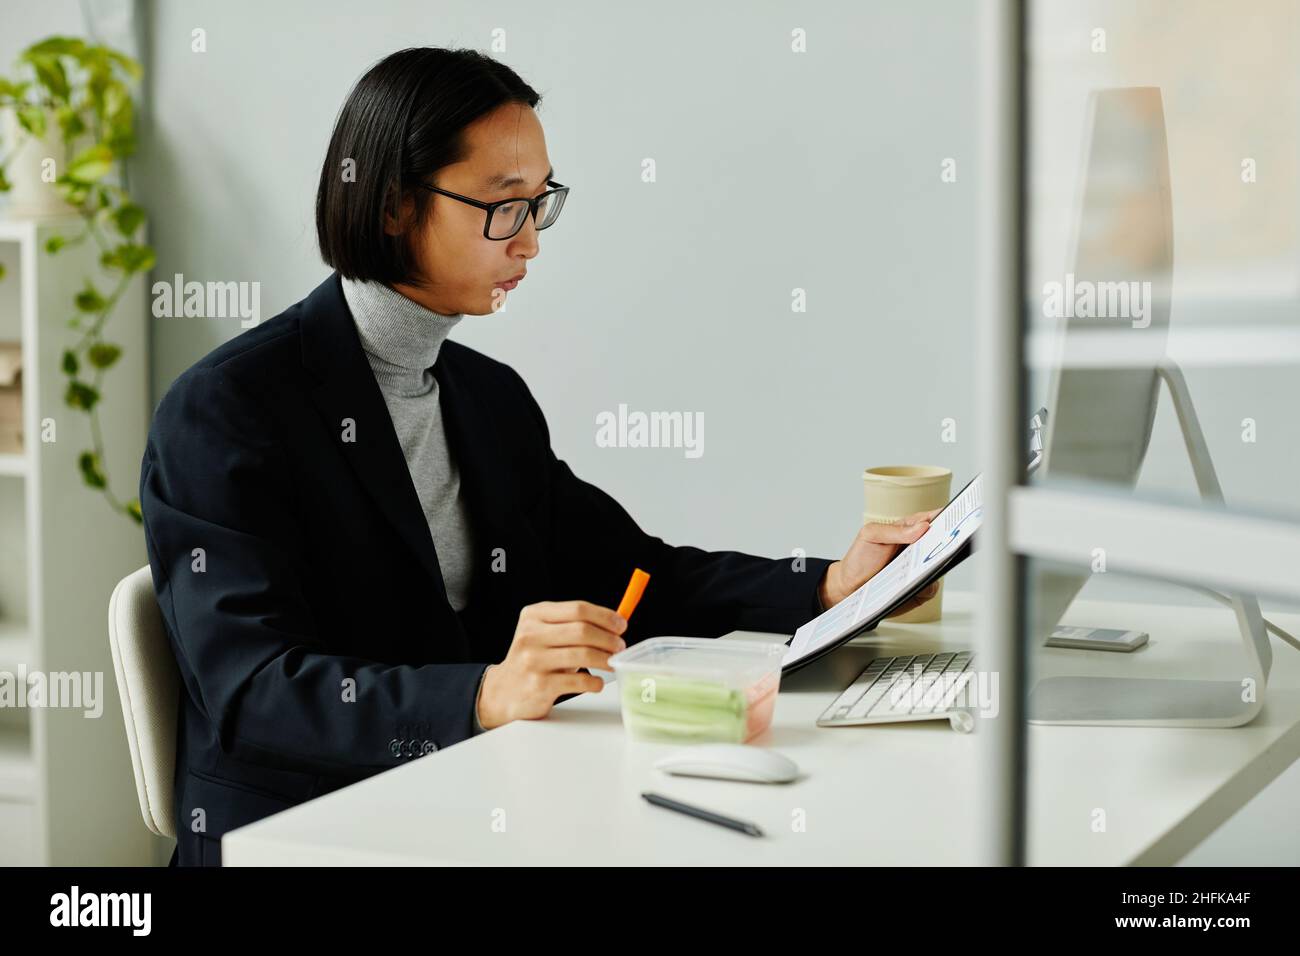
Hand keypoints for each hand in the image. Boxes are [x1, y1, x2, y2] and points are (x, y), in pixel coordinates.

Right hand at [476, 600, 627, 729]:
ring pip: (583, 654)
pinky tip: (597, 683)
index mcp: (534, 615)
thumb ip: (574, 624)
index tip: (621, 625)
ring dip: (605, 659)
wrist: (504, 691)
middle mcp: (530, 635)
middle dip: (608, 638)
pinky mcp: (539, 685)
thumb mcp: (546, 633)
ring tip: (612, 663)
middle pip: (582, 630)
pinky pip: (578, 681)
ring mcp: (533, 660)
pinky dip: (595, 682)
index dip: (605, 616)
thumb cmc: (535, 659)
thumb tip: (616, 621)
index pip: (577, 609)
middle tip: (620, 646)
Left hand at [818, 508, 943, 608]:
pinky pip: (931, 587)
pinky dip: (925, 586)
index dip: (946, 516)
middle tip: (950, 540)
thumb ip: (895, 530)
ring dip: (936, 566)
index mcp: (909, 530)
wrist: (850, 587)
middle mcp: (919, 549)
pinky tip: (913, 585)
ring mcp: (920, 569)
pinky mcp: (919, 589)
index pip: (932, 519)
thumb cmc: (861, 557)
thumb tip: (923, 527)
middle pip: (943, 543)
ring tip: (928, 565)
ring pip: (940, 567)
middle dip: (950, 541)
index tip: (955, 516)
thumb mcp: (871, 535)